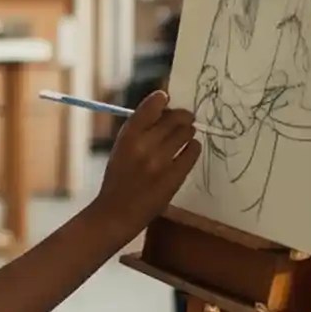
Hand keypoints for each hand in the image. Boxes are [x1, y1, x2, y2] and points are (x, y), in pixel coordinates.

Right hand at [90, 91, 200, 240]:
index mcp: (128, 136)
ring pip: (187, 132)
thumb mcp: (122, 146)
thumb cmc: (118, 176)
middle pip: (174, 117)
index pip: (151, 106)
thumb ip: (140, 128)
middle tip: (185, 118)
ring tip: (186, 134)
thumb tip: (164, 108)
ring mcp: (161, 162)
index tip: (165, 99)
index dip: (161, 99)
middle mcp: (145, 145)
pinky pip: (193, 151)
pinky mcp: (174, 177)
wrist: (117, 212)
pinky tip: (189, 149)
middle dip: (182, 115)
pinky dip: (193, 147)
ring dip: (188, 130)